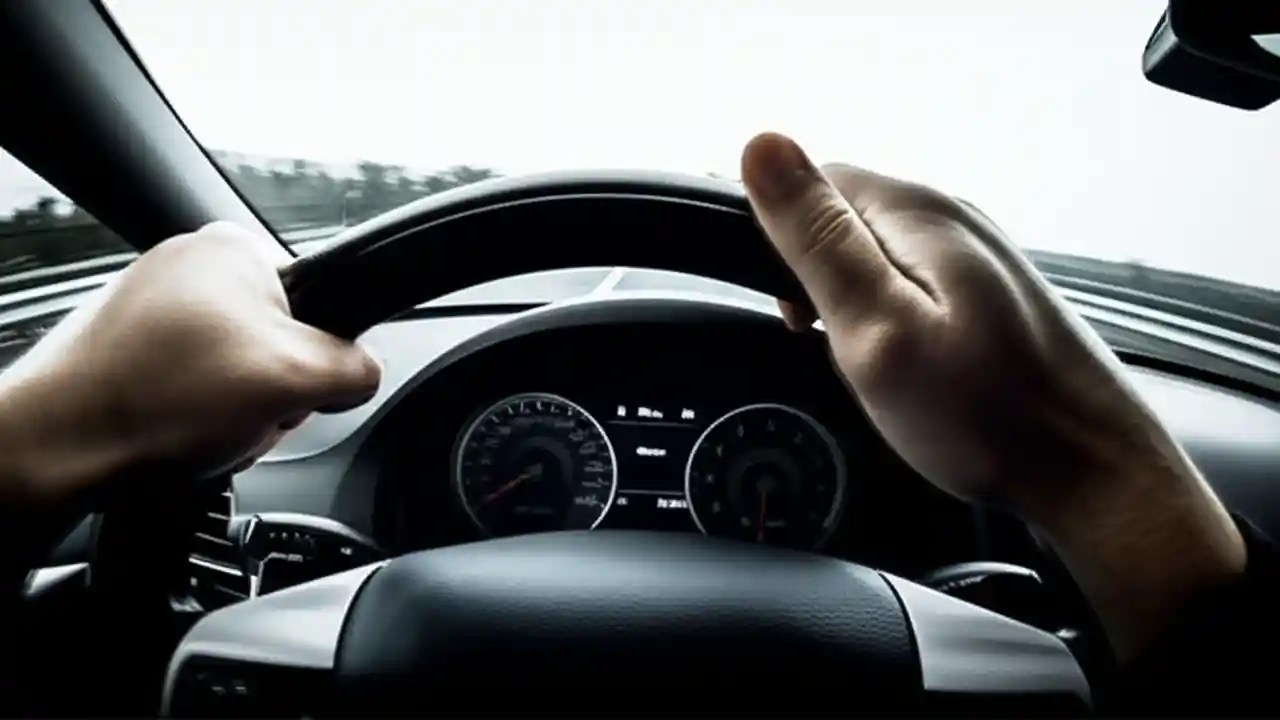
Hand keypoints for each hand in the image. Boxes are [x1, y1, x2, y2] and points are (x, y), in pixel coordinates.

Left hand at [0, 222, 379, 504]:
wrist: (60, 445)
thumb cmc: (160, 400)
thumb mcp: (296, 381)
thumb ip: (356, 369)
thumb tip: (364, 372)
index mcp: (235, 247)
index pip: (323, 309)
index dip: (316, 362)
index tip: (285, 390)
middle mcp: (191, 261)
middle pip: (281, 342)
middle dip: (271, 393)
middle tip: (241, 415)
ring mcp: (154, 301)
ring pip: (239, 369)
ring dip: (235, 411)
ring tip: (201, 426)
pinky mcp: (128, 342)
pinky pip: (194, 382)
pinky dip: (194, 413)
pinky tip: (176, 431)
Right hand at [740, 132, 1242, 657]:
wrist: (1092, 475)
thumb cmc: (986, 416)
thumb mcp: (874, 328)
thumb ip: (816, 239)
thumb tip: (761, 146)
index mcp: (920, 213)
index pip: (813, 181)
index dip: (782, 244)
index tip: (800, 313)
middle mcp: (955, 218)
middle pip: (844, 218)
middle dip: (818, 279)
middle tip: (843, 348)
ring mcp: (978, 256)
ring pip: (875, 257)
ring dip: (854, 306)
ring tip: (881, 367)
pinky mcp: (992, 294)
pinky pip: (911, 286)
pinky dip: (891, 322)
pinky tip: (911, 369)